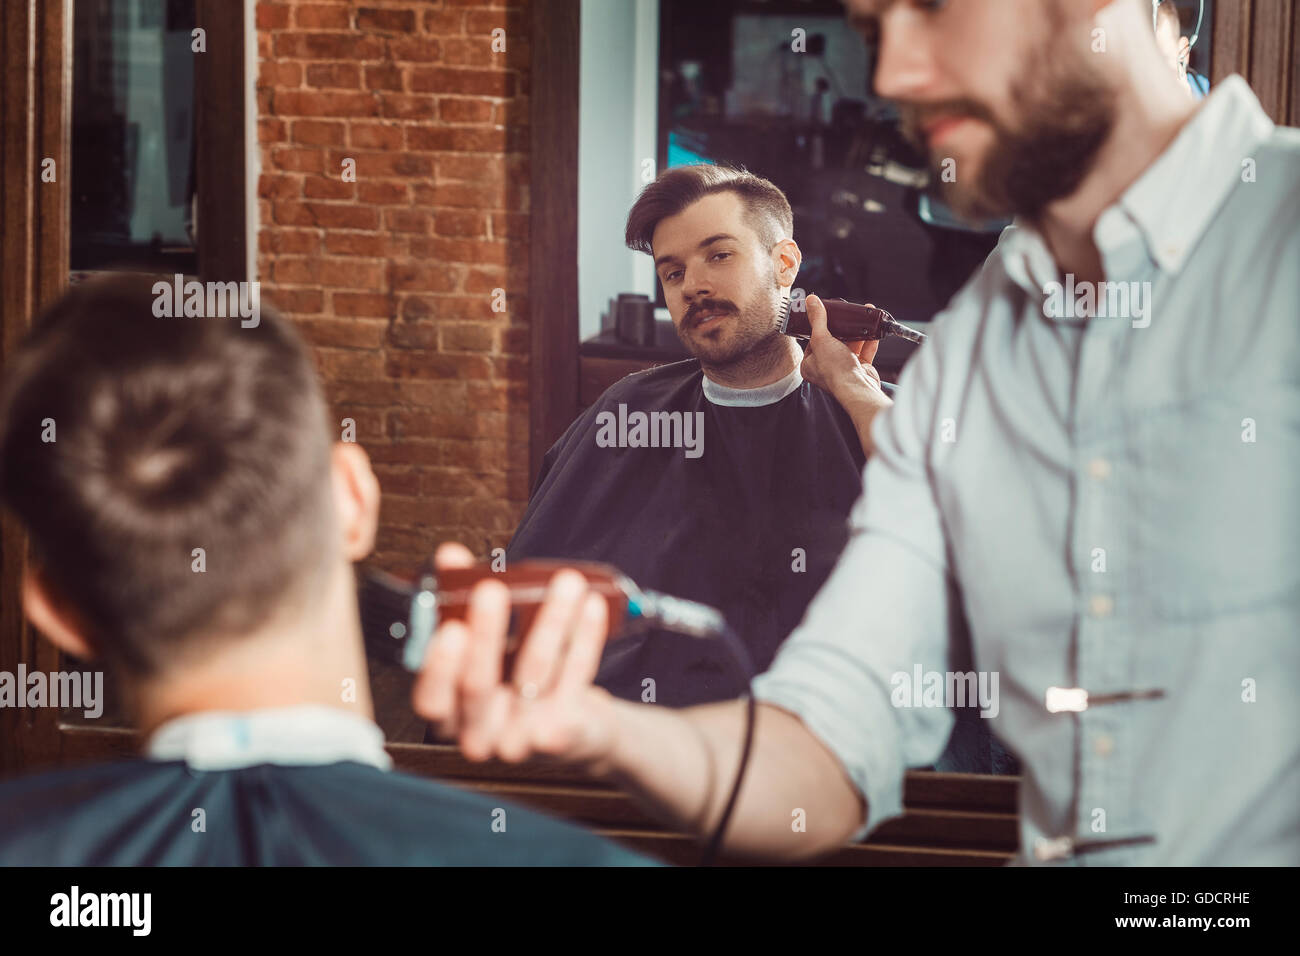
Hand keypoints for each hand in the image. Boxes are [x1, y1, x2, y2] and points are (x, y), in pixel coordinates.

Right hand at [411, 543, 620, 770]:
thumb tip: (450, 557)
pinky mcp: (566, 729)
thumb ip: (462, 605)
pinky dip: (585, 637)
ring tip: (566, 582)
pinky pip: (575, 676)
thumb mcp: (486, 649)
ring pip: (534, 674)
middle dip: (485, 635)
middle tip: (490, 590)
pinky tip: (592, 605)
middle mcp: (481, 733)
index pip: (432, 699)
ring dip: (552, 621)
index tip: (449, 627)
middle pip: (478, 688)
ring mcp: (524, 737)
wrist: (578, 726)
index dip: (438, 667)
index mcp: (451, 716)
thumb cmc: (517, 678)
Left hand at [799, 294, 885, 398]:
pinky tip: (872, 329)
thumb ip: (817, 319)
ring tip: (861, 318)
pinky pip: (865, 352)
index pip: (812, 342)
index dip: (818, 328)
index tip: (825, 316)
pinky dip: (869, 340)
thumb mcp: (821, 339)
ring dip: (857, 331)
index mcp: (810, 365)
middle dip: (841, 328)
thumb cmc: (835, 371)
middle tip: (845, 315)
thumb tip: (810, 301)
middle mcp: (826, 368)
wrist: (857, 388)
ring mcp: (844, 369)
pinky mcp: (861, 369)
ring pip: (850, 345)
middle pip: (833, 342)